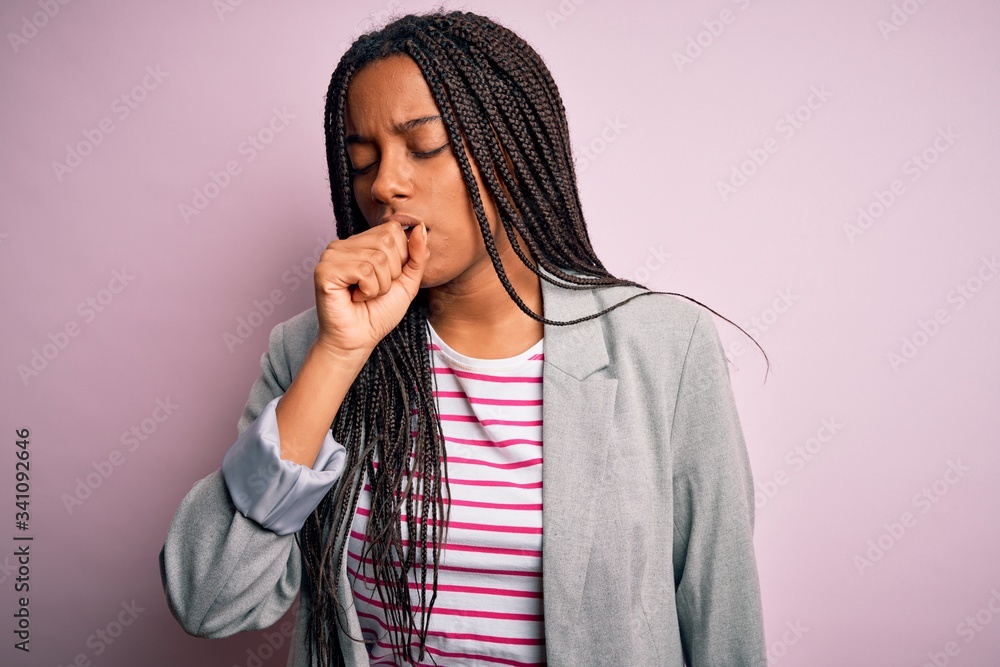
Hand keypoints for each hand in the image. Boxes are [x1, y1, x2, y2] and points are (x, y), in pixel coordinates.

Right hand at [312, 221, 429, 355]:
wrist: (358, 340)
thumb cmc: (378, 313)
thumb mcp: (407, 282)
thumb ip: (417, 255)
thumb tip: (421, 227)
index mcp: (361, 242)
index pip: (393, 229)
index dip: (401, 258)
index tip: (387, 278)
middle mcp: (344, 244)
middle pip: (387, 240)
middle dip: (391, 273)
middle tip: (374, 289)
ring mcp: (332, 255)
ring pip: (377, 258)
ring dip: (380, 286)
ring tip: (364, 295)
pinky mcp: (325, 270)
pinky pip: (363, 271)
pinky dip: (368, 290)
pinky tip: (355, 297)